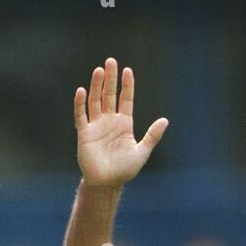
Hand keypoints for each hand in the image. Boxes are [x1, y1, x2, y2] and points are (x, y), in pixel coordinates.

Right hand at [74, 58, 167, 188]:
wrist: (107, 184)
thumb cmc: (124, 170)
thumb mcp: (141, 152)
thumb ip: (152, 136)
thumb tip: (165, 120)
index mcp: (124, 124)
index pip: (125, 99)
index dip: (126, 85)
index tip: (127, 70)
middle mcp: (109, 121)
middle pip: (109, 95)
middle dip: (110, 79)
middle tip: (111, 61)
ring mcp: (96, 125)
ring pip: (95, 101)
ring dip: (96, 86)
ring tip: (99, 70)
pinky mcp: (84, 133)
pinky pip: (81, 115)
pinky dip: (80, 103)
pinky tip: (82, 90)